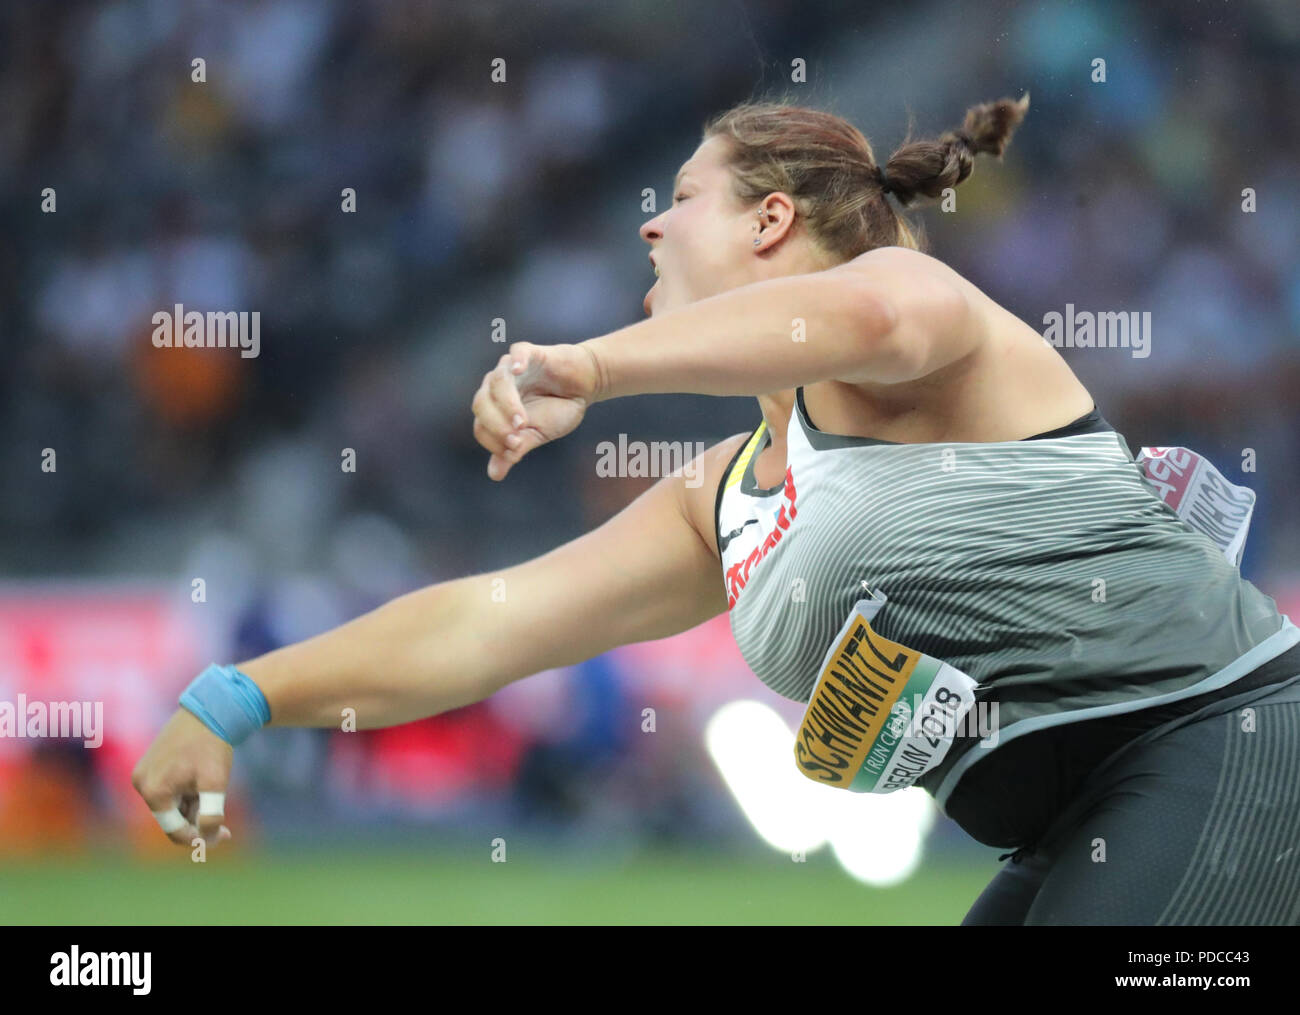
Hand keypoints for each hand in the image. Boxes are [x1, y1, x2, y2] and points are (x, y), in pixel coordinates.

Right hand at [131, 708, 233, 849]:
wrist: (210, 710)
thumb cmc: (212, 746)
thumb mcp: (215, 782)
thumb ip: (210, 813)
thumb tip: (205, 839)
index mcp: (154, 791)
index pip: (174, 830)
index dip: (200, 838)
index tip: (225, 836)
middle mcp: (142, 784)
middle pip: (172, 817)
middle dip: (198, 818)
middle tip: (226, 818)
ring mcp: (143, 774)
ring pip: (170, 805)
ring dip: (193, 804)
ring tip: (212, 783)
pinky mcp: (149, 765)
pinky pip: (167, 791)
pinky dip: (186, 793)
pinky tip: (202, 777)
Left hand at [471, 341, 600, 480]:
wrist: (585, 386)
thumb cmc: (558, 409)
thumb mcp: (538, 434)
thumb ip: (517, 449)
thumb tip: (494, 475)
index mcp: (494, 408)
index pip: (481, 427)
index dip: (494, 441)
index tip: (516, 449)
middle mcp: (496, 387)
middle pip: (480, 404)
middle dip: (496, 425)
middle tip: (516, 438)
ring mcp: (511, 367)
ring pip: (497, 382)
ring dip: (506, 404)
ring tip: (522, 422)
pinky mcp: (530, 352)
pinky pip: (517, 352)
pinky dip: (516, 361)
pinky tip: (519, 369)